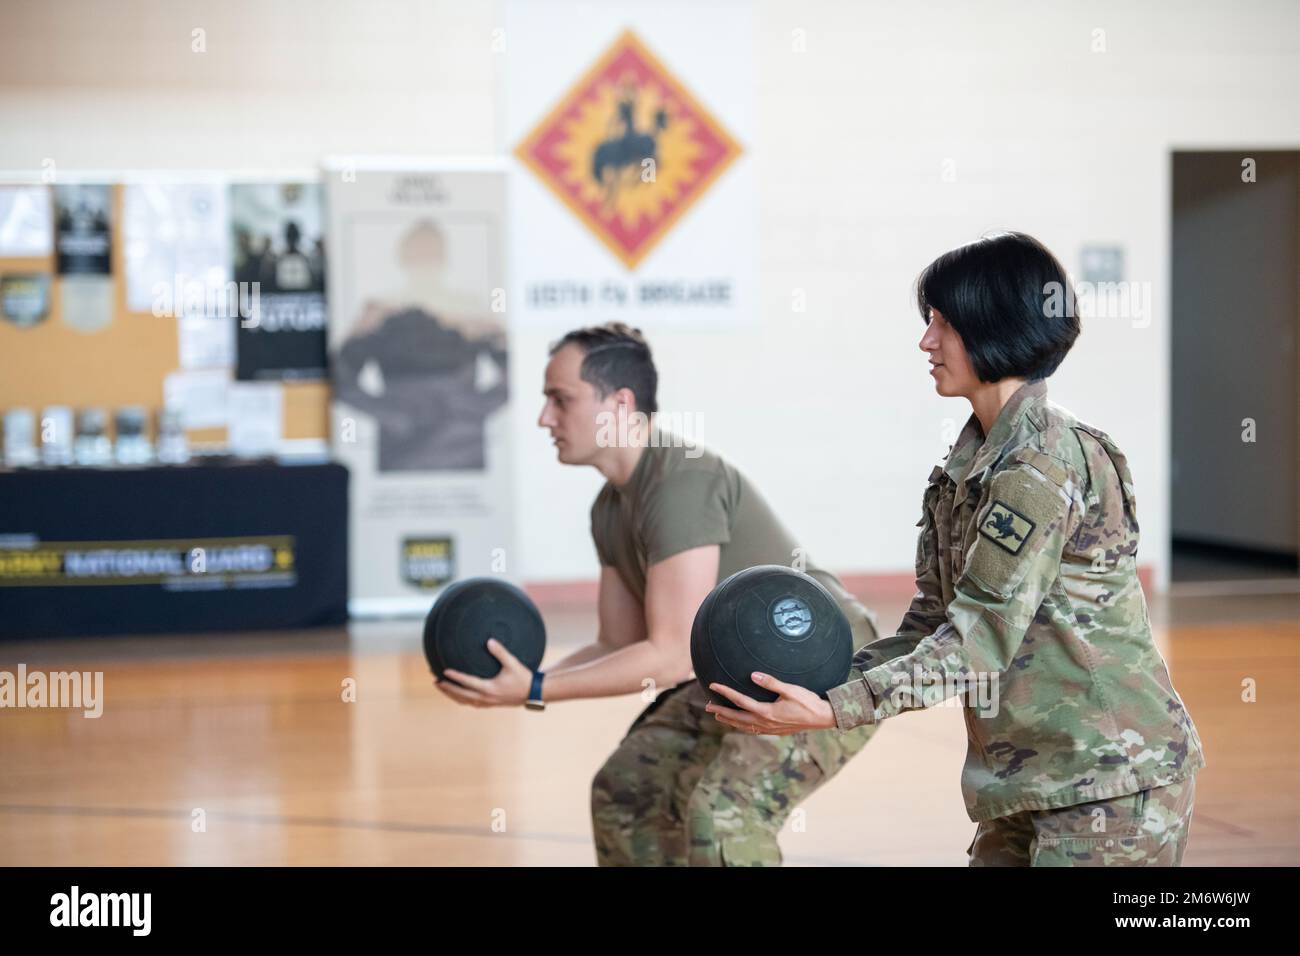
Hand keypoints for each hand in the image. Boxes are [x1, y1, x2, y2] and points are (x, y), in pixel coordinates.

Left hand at [434, 639, 532, 707]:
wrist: (533, 693)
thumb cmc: (523, 678)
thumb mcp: (513, 663)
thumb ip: (500, 652)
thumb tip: (489, 641)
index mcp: (489, 688)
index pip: (467, 683)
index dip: (455, 677)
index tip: (444, 672)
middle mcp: (486, 698)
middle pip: (461, 695)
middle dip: (447, 688)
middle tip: (435, 681)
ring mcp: (487, 703)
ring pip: (464, 701)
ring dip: (452, 695)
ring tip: (441, 687)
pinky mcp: (490, 704)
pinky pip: (471, 703)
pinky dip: (461, 699)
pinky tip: (458, 694)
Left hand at [705, 672, 836, 734]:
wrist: (822, 718)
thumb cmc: (808, 701)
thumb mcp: (790, 689)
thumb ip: (771, 682)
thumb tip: (752, 675)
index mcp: (766, 712)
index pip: (740, 701)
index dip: (725, 693)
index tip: (713, 686)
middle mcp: (765, 723)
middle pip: (737, 717)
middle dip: (721, 711)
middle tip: (707, 706)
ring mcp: (770, 729)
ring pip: (743, 726)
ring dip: (729, 720)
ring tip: (718, 715)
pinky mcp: (775, 731)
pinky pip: (753, 730)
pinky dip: (742, 726)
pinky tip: (741, 724)